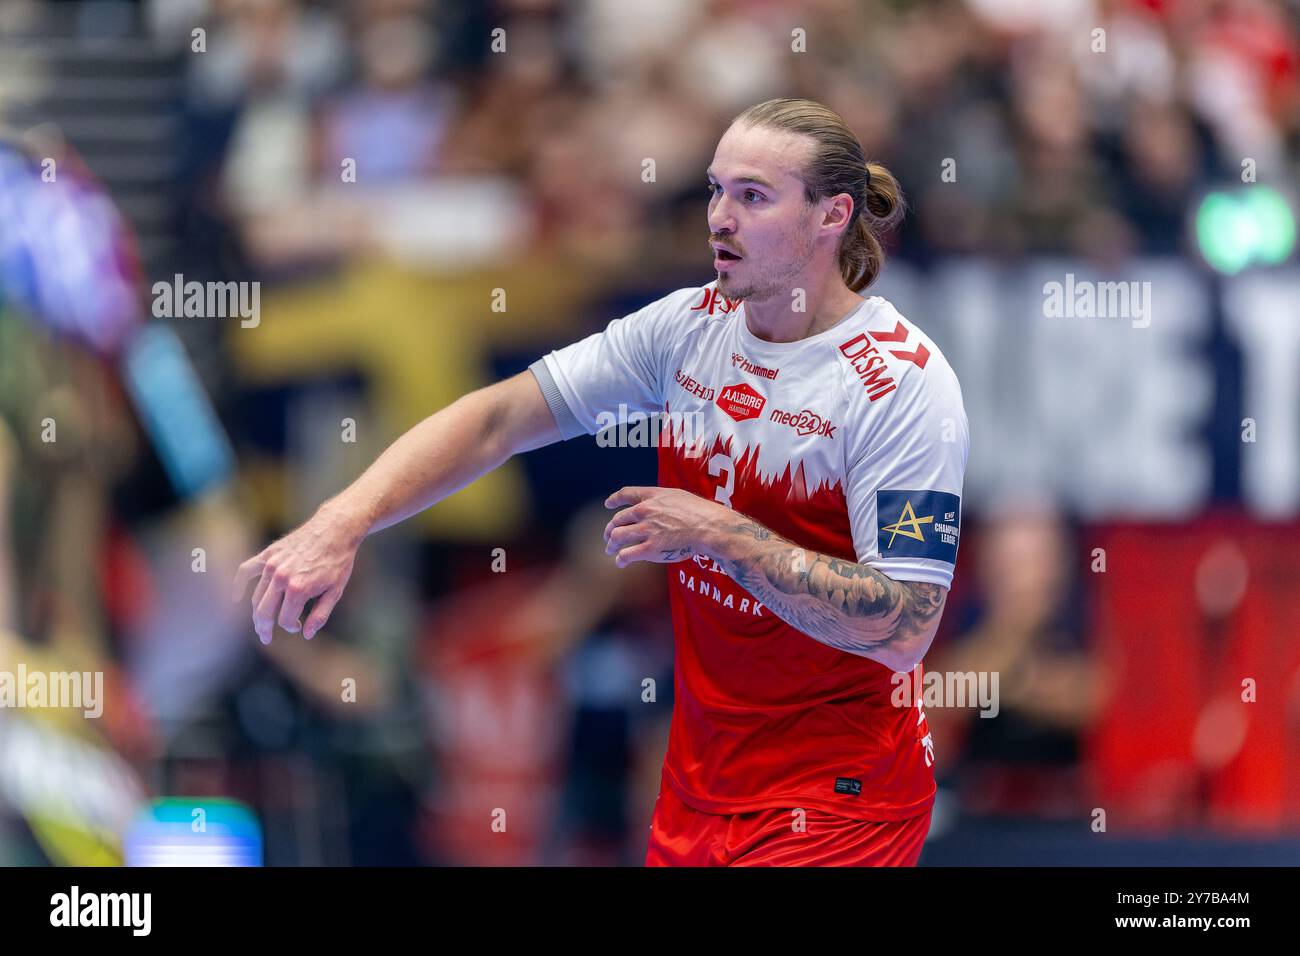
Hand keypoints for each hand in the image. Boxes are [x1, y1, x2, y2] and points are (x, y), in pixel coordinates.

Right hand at [232, 506, 364, 643]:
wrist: (335, 529)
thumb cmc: (339, 561)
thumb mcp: (335, 591)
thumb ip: (320, 615)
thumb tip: (306, 634)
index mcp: (298, 590)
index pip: (284, 620)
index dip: (290, 627)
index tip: (298, 626)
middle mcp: (281, 578)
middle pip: (264, 612)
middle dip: (264, 628)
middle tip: (266, 637)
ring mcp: (272, 565)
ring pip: (256, 596)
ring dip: (256, 613)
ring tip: (260, 623)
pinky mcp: (268, 554)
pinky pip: (246, 570)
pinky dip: (238, 584)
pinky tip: (236, 597)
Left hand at [603, 486, 728, 567]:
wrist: (708, 528)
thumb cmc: (700, 512)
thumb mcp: (679, 496)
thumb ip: (663, 500)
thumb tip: (656, 505)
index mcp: (652, 497)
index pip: (626, 494)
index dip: (615, 499)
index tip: (608, 504)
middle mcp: (644, 511)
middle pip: (618, 519)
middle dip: (610, 528)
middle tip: (608, 536)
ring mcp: (646, 530)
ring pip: (617, 536)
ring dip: (611, 544)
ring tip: (610, 549)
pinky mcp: (649, 549)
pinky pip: (627, 554)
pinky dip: (620, 559)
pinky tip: (620, 562)